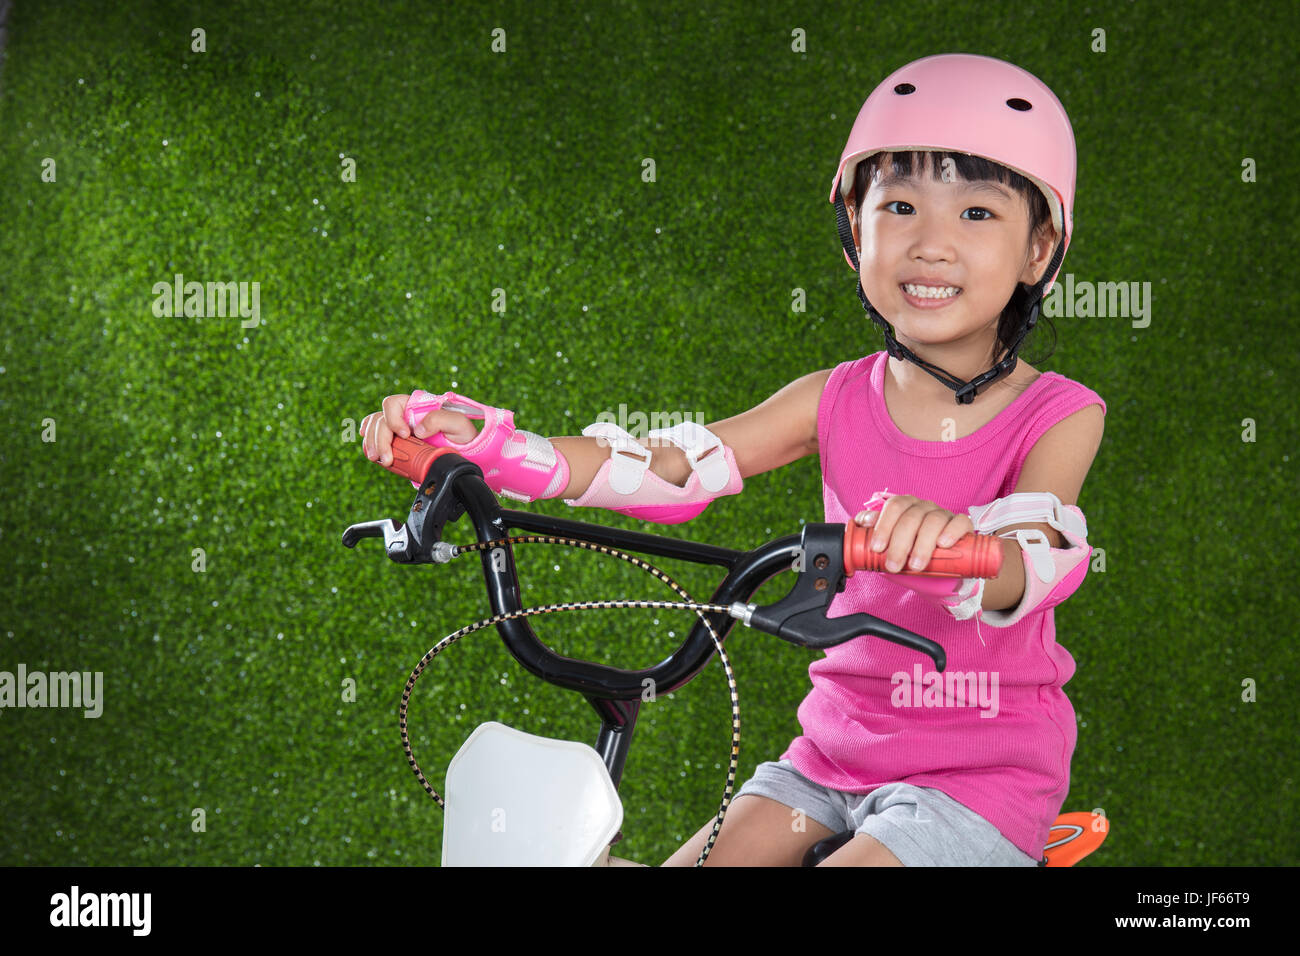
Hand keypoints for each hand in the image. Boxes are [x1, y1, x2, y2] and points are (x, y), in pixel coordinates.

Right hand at [360, 392, 476, 467]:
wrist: (462, 453)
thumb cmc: (462, 435)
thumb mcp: (459, 425)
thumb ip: (441, 420)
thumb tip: (418, 430)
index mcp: (415, 406)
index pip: (393, 404)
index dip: (393, 418)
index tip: (405, 435)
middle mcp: (403, 416)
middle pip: (380, 420)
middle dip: (380, 439)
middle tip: (387, 458)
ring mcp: (397, 429)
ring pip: (374, 428)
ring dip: (371, 443)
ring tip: (377, 459)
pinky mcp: (395, 443)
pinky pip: (374, 438)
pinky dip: (368, 443)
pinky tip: (371, 452)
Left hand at [854, 494, 973, 573]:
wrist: (939, 563)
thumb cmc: (910, 549)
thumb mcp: (890, 543)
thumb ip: (874, 533)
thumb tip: (858, 524)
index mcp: (905, 506)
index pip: (893, 507)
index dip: (884, 526)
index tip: (877, 548)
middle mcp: (924, 506)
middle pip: (911, 518)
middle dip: (899, 544)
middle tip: (893, 565)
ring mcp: (944, 514)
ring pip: (933, 521)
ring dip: (922, 545)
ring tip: (916, 565)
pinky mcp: (962, 525)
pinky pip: (960, 522)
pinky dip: (951, 532)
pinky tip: (943, 544)